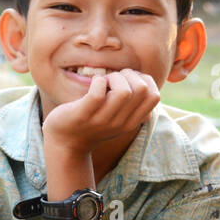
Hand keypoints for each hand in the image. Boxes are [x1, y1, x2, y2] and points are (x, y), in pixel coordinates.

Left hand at [43, 68, 159, 155]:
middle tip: (113, 79)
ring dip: (114, 77)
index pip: (155, 96)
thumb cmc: (91, 123)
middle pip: (142, 89)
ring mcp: (102, 120)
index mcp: (132, 122)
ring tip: (103, 81)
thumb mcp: (117, 118)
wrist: (64, 144)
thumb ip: (131, 104)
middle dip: (129, 75)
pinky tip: (93, 83)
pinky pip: (97, 93)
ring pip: (124, 91)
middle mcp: (120, 123)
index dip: (144, 80)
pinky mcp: (83, 115)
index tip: (128, 81)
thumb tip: (143, 79)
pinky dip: (98, 81)